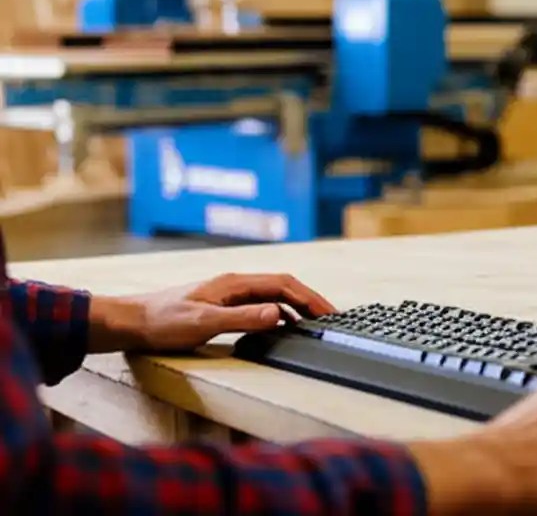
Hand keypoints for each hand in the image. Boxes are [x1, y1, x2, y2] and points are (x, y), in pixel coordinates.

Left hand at [89, 273, 336, 352]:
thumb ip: (242, 318)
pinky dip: (278, 314)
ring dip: (295, 308)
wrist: (129, 323)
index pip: (283, 284)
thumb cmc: (161, 322)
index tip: (329, 313)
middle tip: (330, 319)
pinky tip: (280, 328)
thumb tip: (279, 314)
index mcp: (235, 283)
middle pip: (282, 287)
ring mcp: (228, 294)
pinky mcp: (221, 306)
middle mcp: (234, 284)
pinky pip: (259, 305)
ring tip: (312, 325)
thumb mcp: (204, 323)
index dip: (310, 297)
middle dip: (309, 301)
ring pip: (272, 296)